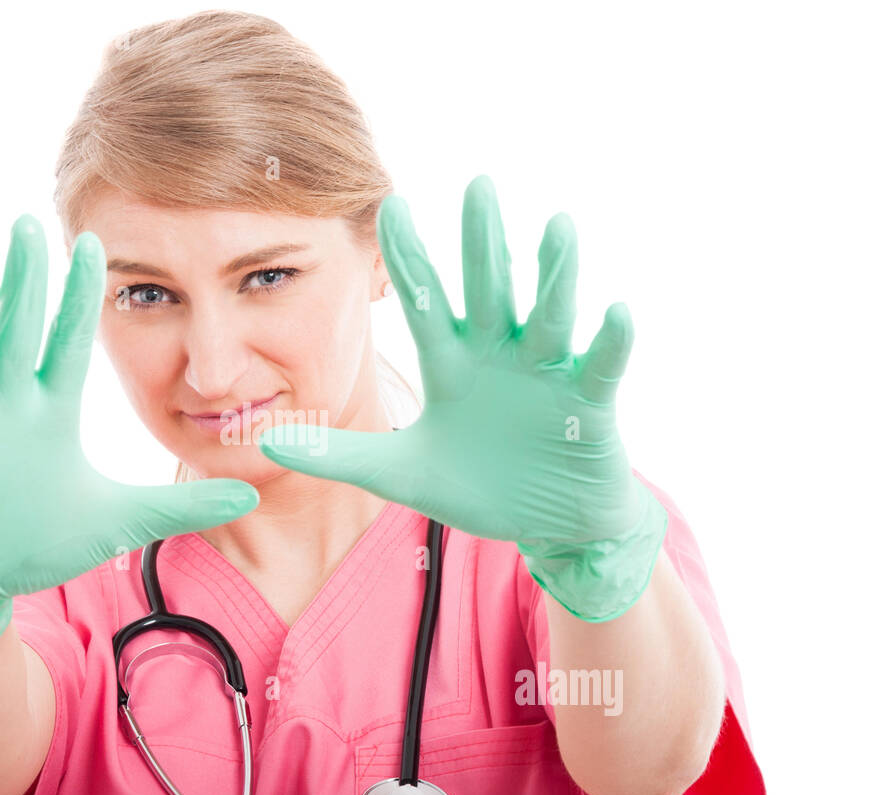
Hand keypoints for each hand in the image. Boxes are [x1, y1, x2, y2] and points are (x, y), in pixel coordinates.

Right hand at [0, 216, 258, 658]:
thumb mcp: (120, 521)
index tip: (95, 245)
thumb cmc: (38, 539)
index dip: (81, 300)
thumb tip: (249, 496)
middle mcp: (4, 412)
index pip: (69, 344)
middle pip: (15, 336)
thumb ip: (180, 505)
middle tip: (26, 225)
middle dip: (23, 285)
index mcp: (48, 414)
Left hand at [256, 176, 664, 621]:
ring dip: (554, 274)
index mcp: (453, 363)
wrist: (546, 523)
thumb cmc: (479, 486)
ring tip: (557, 227)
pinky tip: (613, 310)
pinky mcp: (589, 404)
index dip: (409, 256)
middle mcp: (500, 356)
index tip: (389, 205)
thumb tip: (265, 445)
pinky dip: (609, 341)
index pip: (426, 300)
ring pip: (548, 315)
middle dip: (483, 241)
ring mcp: (547, 375)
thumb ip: (338, 456)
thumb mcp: (400, 474)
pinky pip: (600, 366)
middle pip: (489, 290)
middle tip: (479, 184)